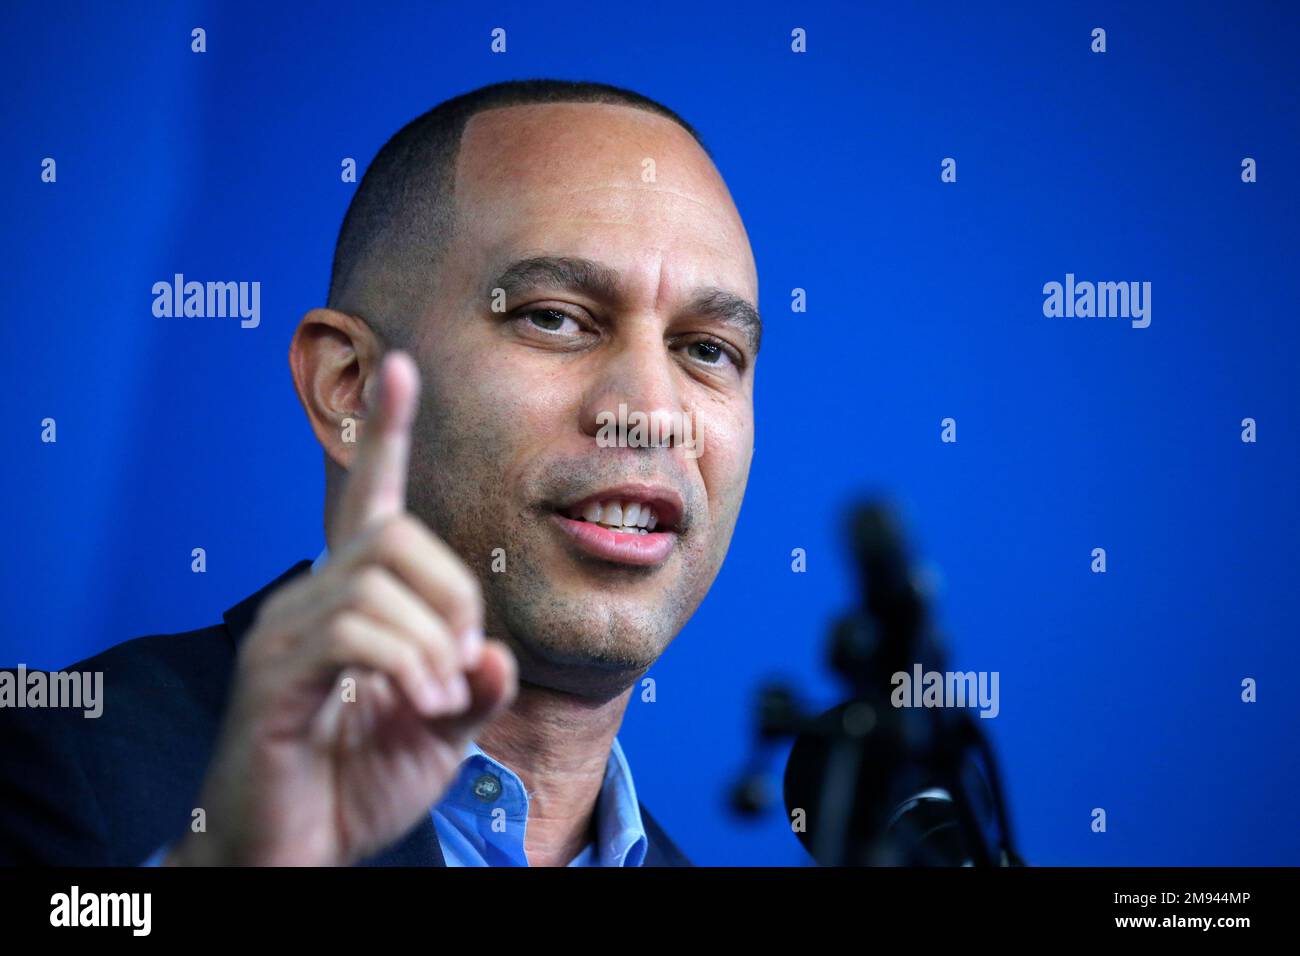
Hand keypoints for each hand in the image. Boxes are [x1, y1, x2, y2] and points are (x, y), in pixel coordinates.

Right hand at [169, 351, 516, 865]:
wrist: (297, 852)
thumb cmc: (361, 783)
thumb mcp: (443, 730)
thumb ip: (472, 684)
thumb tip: (490, 652)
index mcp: (353, 601)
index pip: (371, 499)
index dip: (387, 431)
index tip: (398, 364)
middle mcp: (310, 600)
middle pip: (395, 535)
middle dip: (451, 594)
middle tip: (460, 663)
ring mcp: (285, 634)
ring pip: (376, 581)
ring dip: (431, 641)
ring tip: (435, 699)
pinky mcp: (272, 676)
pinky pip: (353, 631)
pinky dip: (405, 665)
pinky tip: (417, 705)